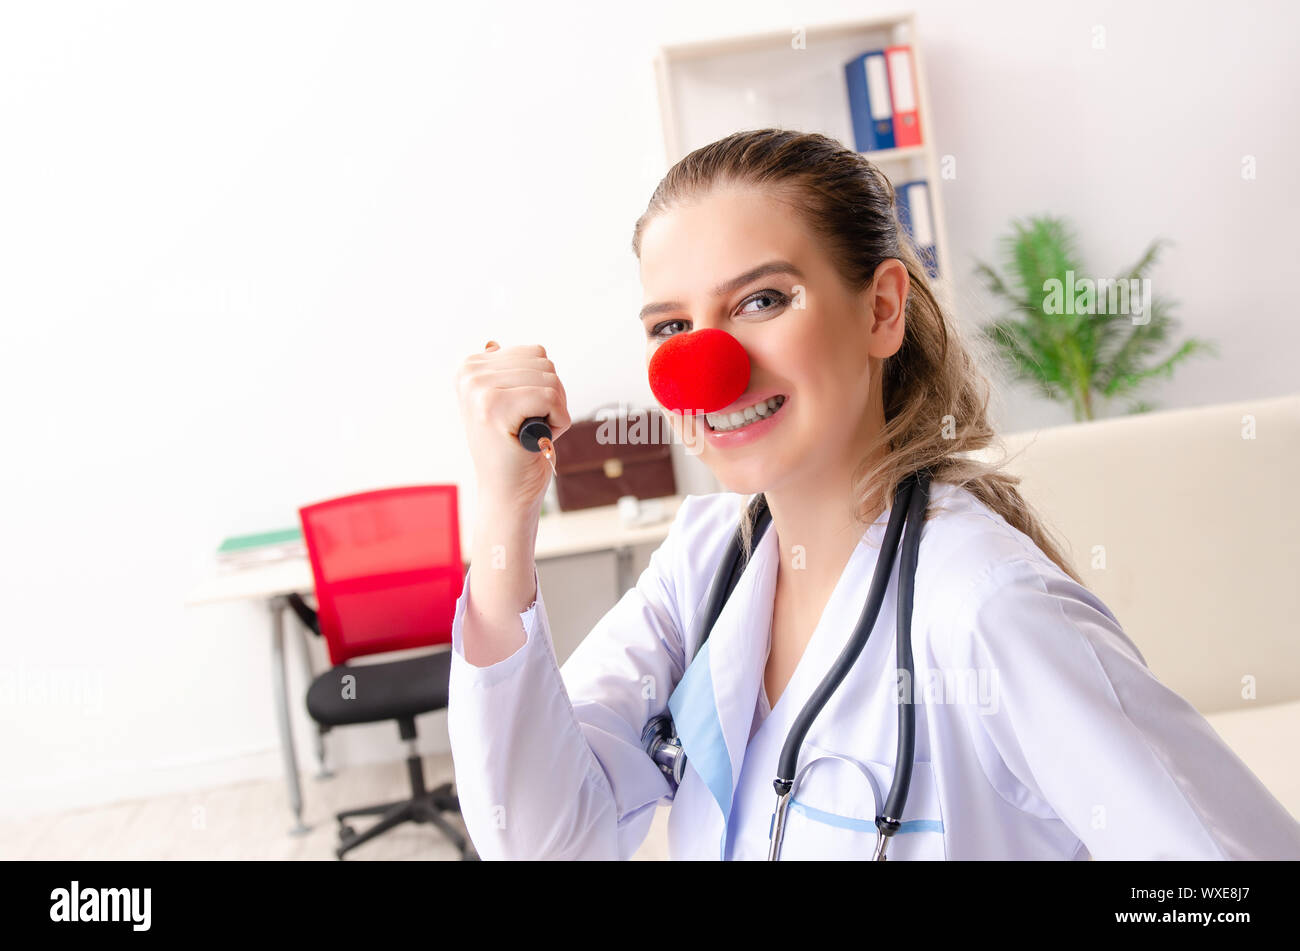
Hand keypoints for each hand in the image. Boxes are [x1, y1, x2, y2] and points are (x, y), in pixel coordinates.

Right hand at [456, 341, 571, 511]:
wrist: (506, 494)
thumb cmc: (513, 449)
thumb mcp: (505, 402)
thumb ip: (502, 372)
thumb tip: (492, 345)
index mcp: (470, 367)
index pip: (535, 353)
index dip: (543, 386)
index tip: (522, 414)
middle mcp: (469, 373)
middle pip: (545, 365)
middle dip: (551, 399)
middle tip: (529, 428)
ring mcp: (478, 390)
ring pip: (550, 380)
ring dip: (554, 412)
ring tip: (530, 433)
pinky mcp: (494, 408)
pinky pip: (551, 398)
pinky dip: (558, 422)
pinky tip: (537, 439)